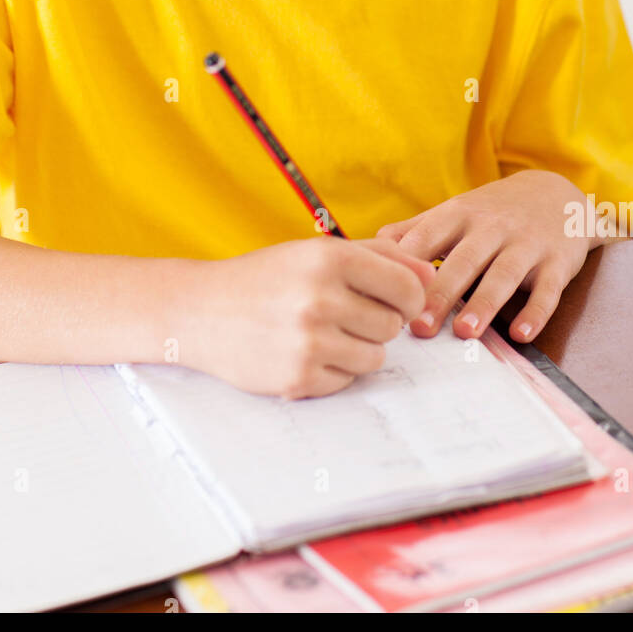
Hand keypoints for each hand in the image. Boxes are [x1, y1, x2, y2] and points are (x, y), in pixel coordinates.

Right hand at [191, 236, 434, 398]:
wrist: (200, 311)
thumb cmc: (265, 278)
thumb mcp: (316, 251)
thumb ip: (379, 256)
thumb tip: (432, 273)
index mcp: (330, 258)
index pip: (408, 287)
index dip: (410, 297)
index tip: (395, 300)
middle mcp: (320, 298)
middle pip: (393, 325)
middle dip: (376, 321)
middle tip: (342, 313)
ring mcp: (309, 342)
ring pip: (376, 356)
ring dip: (357, 347)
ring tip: (323, 332)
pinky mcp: (298, 378)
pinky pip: (347, 380)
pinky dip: (333, 369)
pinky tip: (304, 350)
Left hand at [374, 170, 591, 344]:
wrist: (558, 193)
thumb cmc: (494, 211)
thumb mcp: (456, 211)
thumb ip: (415, 230)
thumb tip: (369, 249)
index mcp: (459, 214)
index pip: (428, 239)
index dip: (407, 268)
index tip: (386, 296)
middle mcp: (492, 227)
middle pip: (464, 261)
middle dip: (441, 293)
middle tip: (419, 327)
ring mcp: (526, 244)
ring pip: (504, 275)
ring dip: (484, 304)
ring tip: (465, 332)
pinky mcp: (557, 263)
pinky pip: (547, 290)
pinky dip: (536, 312)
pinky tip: (522, 335)